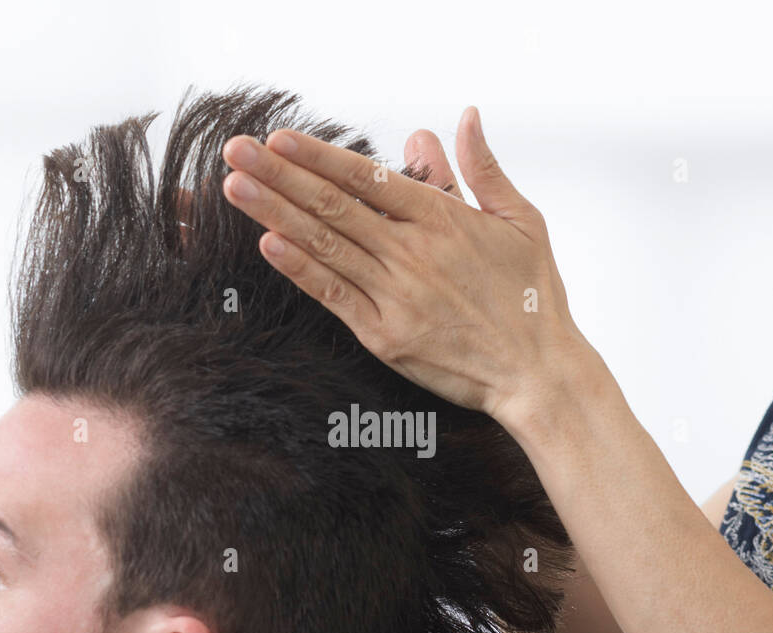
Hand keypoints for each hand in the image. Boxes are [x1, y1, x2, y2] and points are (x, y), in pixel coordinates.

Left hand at [220, 107, 589, 421]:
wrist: (538, 373)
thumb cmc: (531, 298)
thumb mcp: (521, 221)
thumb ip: (480, 170)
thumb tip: (459, 119)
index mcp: (444, 220)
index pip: (368, 178)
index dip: (319, 156)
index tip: (280, 137)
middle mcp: (413, 254)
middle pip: (334, 206)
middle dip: (279, 174)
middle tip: (236, 148)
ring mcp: (396, 296)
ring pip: (326, 245)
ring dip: (274, 212)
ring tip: (234, 186)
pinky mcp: (386, 336)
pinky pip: (334, 295)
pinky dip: (300, 268)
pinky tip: (267, 243)